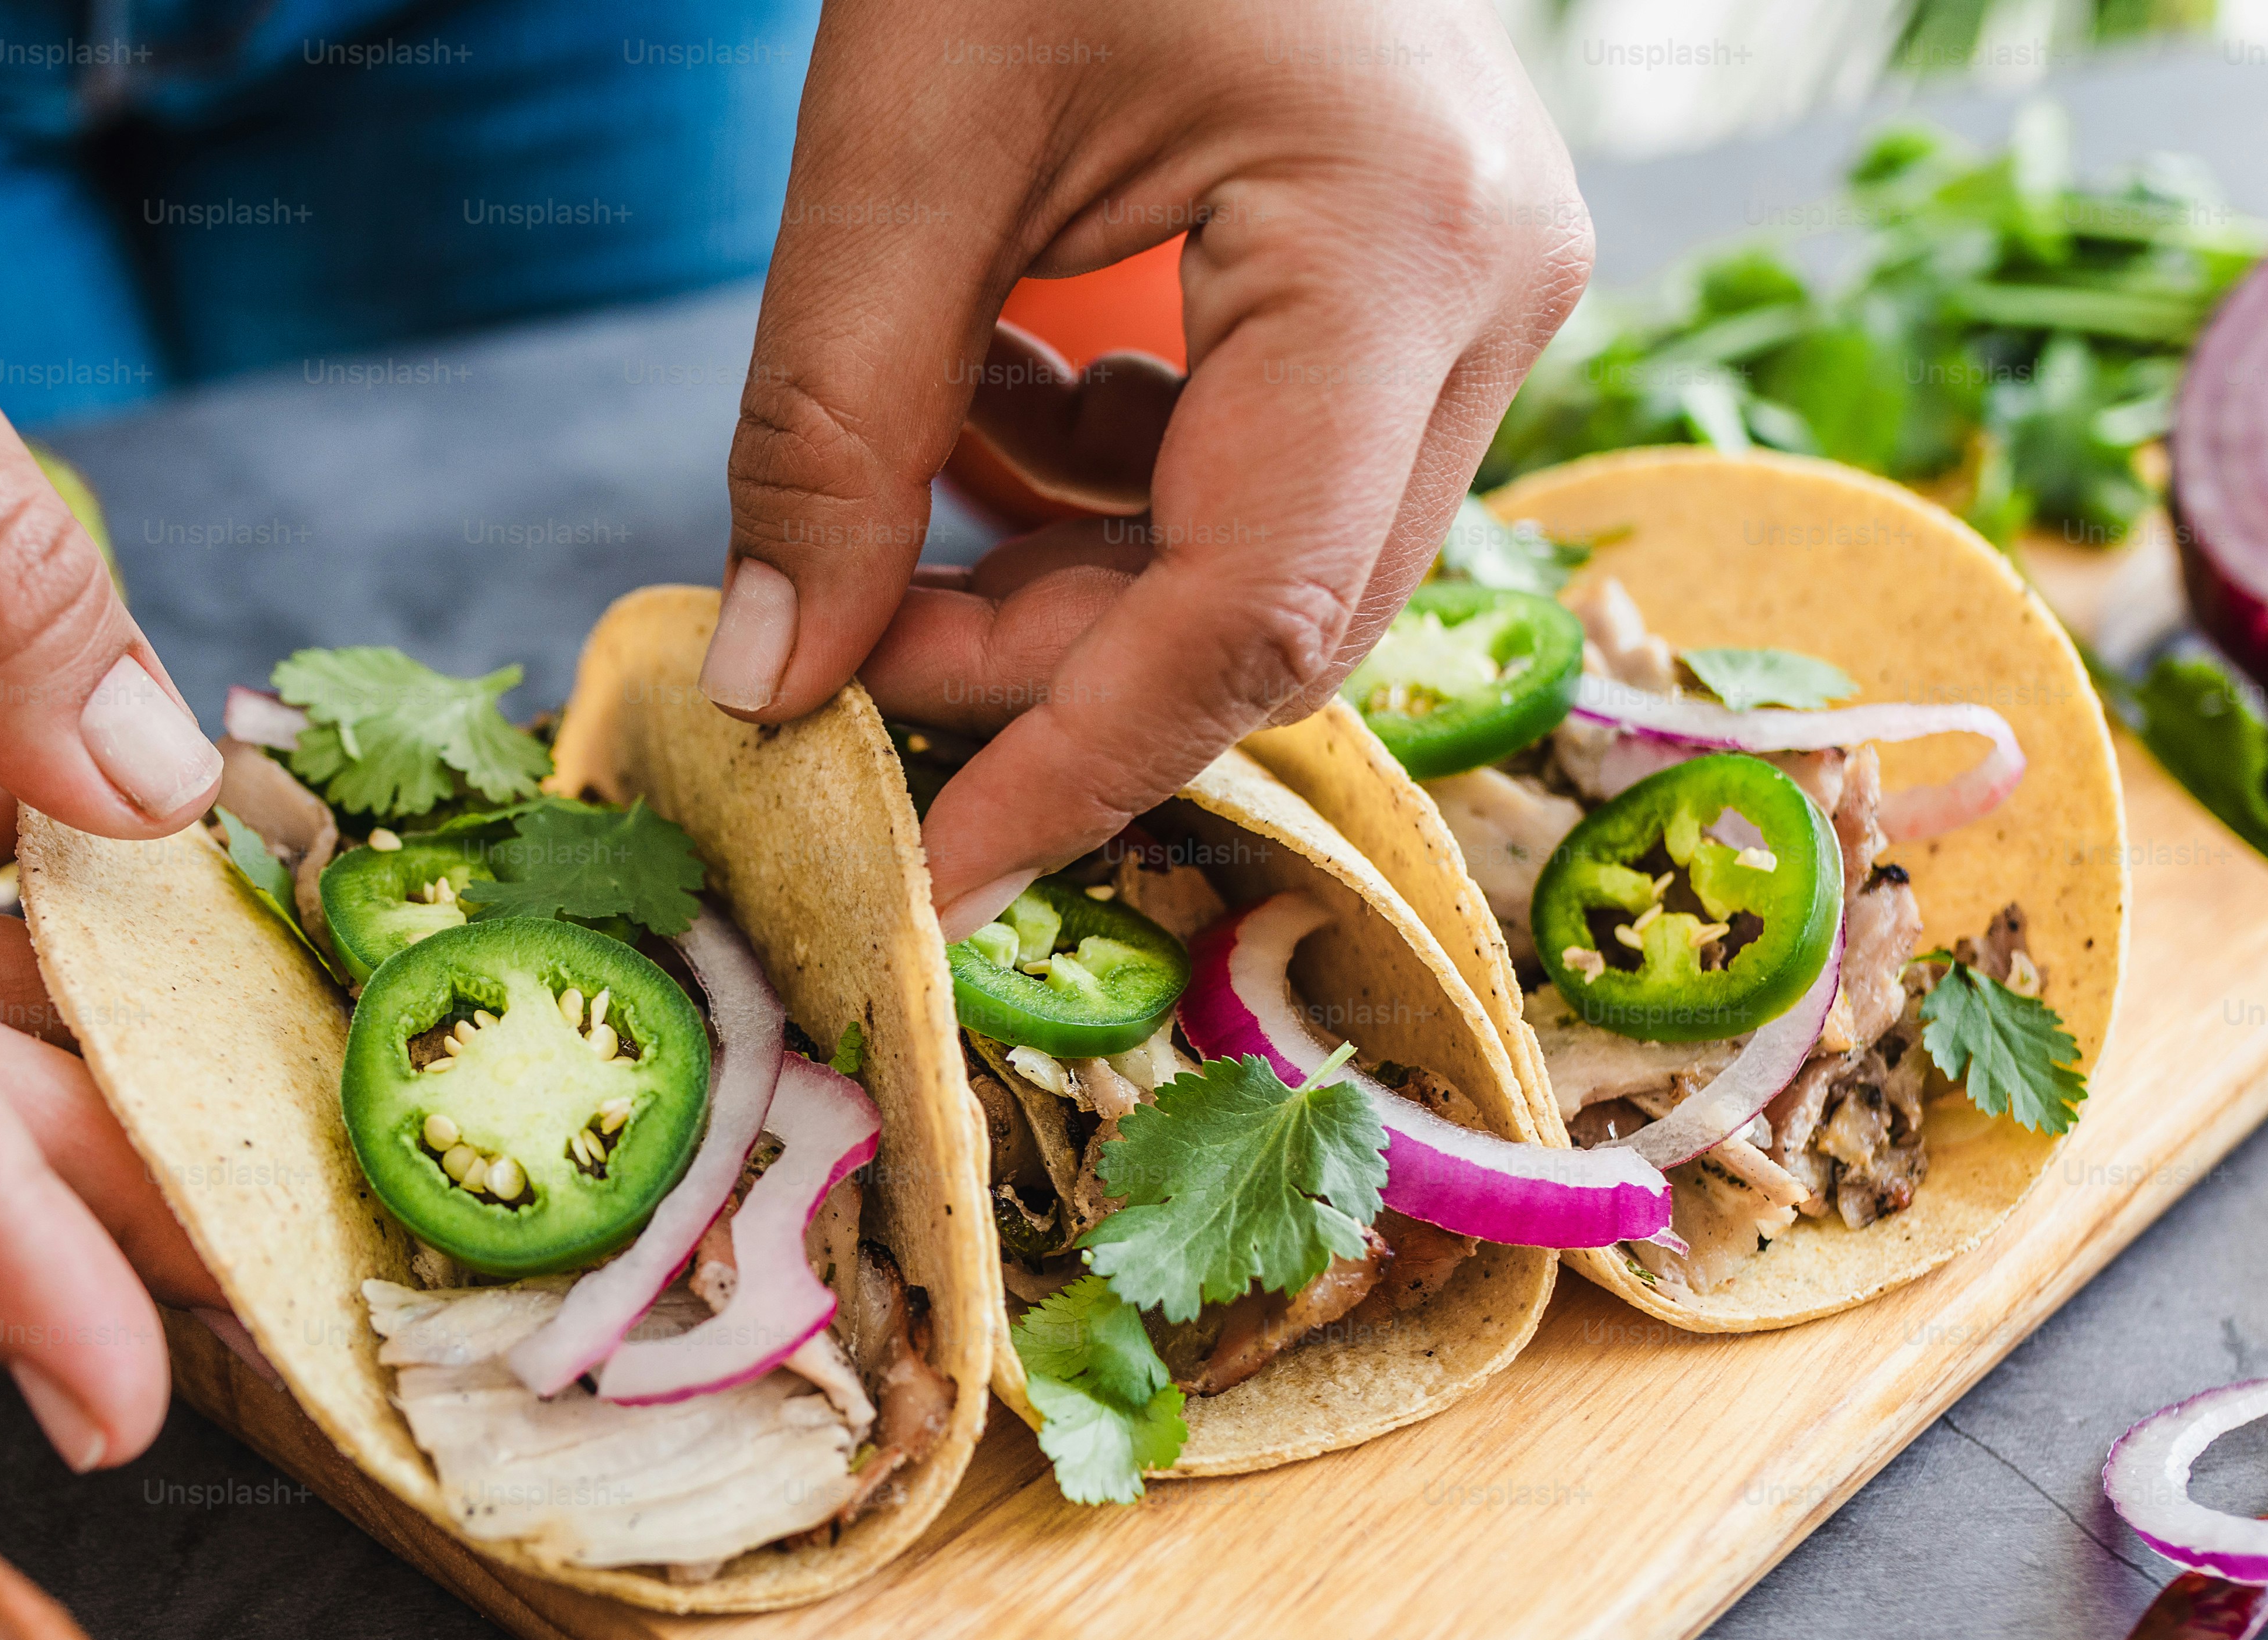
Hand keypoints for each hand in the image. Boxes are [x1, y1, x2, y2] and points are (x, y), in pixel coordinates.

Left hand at [704, 0, 1588, 932]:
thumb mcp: (900, 133)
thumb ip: (832, 425)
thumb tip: (777, 683)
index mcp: (1400, 251)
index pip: (1249, 616)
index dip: (1077, 767)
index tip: (927, 878)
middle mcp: (1489, 295)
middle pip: (1270, 616)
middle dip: (1048, 670)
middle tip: (853, 647)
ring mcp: (1474, 290)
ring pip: (1265, 562)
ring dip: (1067, 578)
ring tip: (912, 481)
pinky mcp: (1417, 283)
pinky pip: (1266, 474)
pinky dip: (1109, 489)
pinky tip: (1007, 391)